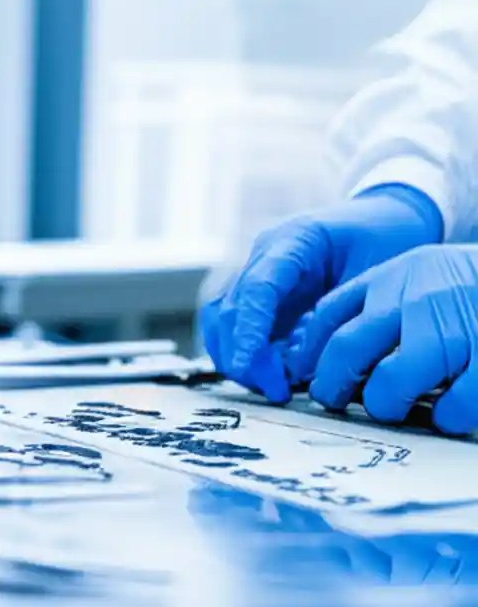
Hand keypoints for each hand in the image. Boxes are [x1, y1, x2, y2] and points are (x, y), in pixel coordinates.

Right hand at [201, 185, 441, 402]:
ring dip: (237, 359)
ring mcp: (257, 274)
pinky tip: (274, 374)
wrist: (387, 215)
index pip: (256, 288)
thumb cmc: (386, 235)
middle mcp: (263, 256)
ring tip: (273, 387)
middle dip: (242, 356)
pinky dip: (248, 355)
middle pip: (227, 310)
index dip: (248, 329)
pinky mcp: (260, 296)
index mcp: (292, 241)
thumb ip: (341, 314)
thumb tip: (311, 363)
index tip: (248, 365)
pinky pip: (237, 329)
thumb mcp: (377, 268)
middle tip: (275, 390)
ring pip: (220, 322)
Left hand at [288, 245, 477, 434]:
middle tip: (341, 402)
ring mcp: (458, 323)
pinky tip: (452, 413)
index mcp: (398, 274)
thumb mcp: (426, 275)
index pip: (332, 314)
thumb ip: (382, 303)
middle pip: (347, 350)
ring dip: (387, 404)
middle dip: (333, 386)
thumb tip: (323, 355)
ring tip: (397, 408)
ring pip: (391, 383)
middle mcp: (419, 295)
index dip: (313, 354)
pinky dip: (448, 417)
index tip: (312, 381)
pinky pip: (455, 405)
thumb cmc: (475, 288)